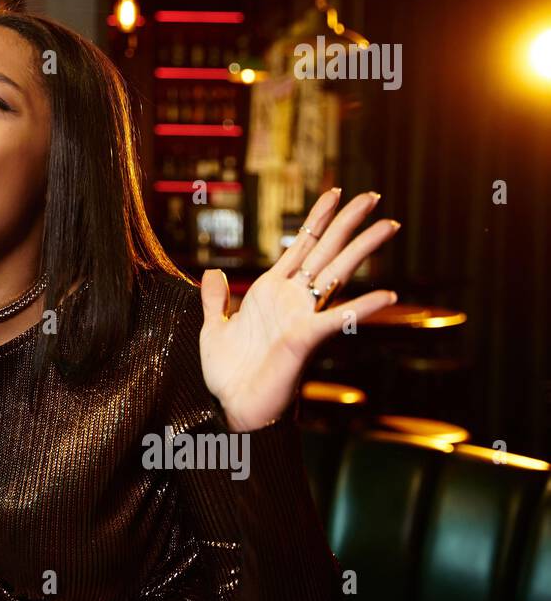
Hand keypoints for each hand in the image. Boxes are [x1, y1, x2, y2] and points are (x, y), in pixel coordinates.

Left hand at [198, 188, 399, 431]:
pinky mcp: (304, 339)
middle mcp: (292, 300)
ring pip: (336, 274)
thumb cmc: (227, 375)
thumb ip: (214, 300)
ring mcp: (301, 317)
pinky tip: (387, 295)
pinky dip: (361, 308)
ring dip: (362, 249)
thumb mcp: (212, 328)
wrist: (231, 408)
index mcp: (270, 292)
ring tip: (389, 225)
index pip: (300, 246)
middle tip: (373, 196)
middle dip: (348, 222)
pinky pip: (336, 319)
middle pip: (326, 251)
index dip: (317, 219)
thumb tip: (211, 271)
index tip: (334, 192)